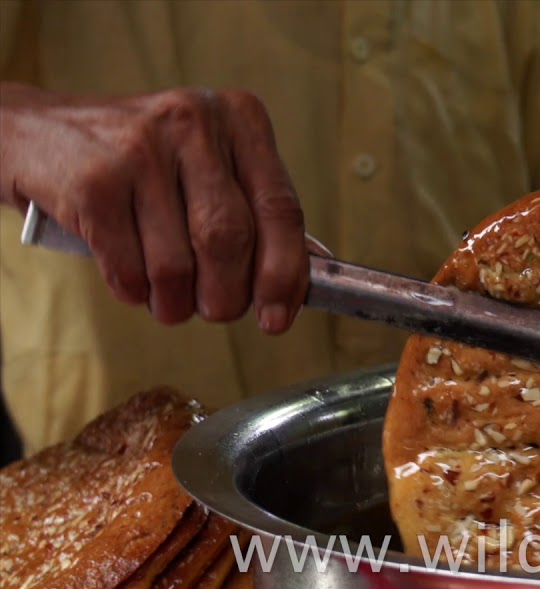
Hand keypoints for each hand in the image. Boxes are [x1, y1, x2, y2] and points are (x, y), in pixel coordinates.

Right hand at [0, 83, 307, 332]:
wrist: (36, 133)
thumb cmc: (142, 163)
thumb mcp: (208, 167)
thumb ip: (256, 212)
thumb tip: (302, 279)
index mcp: (240, 118)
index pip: (281, 209)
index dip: (285, 273)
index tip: (278, 316)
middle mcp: (194, 123)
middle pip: (231, 240)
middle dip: (227, 296)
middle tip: (216, 309)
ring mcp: (140, 148)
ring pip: (178, 264)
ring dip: (176, 303)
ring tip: (168, 298)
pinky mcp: (93, 181)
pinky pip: (130, 269)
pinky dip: (134, 292)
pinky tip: (131, 279)